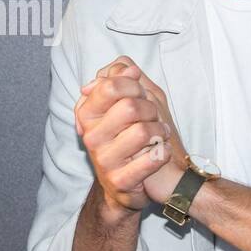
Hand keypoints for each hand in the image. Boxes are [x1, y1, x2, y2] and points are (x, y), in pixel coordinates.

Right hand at [75, 56, 171, 217]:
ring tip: (160, 136)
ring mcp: (104, 160)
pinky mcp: (120, 180)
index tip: (141, 94)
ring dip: (160, 131)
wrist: (136, 182)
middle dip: (151, 109)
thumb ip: (123, 81)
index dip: (134, 85)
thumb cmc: (132, 138)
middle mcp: (91, 136)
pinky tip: (162, 153)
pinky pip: (152, 158)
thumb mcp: (127, 103)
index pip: (110, 85)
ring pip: (142, 131)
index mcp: (87, 114)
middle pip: (129, 106)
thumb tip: (129, 69)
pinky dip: (163, 153)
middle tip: (154, 118)